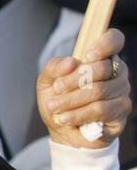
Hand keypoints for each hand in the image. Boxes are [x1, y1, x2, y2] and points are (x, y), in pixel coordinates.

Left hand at [37, 28, 130, 148]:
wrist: (62, 129)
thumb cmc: (58, 100)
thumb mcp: (47, 82)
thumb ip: (53, 68)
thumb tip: (71, 62)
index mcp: (99, 58)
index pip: (114, 40)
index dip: (104, 44)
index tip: (87, 56)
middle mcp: (115, 71)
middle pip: (103, 68)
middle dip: (74, 80)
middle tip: (57, 89)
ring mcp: (122, 90)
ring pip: (100, 90)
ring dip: (72, 100)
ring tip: (55, 108)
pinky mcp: (122, 110)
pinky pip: (102, 109)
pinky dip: (79, 114)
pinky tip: (65, 118)